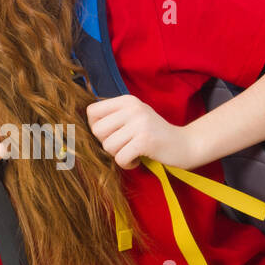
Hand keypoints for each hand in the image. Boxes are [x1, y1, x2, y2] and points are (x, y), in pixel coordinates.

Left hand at [86, 95, 201, 170]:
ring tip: (132, 152)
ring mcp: (140, 123)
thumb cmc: (154, 134)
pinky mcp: (145, 141)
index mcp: (127, 100)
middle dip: (107, 143)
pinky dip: (127, 164)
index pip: (92, 111)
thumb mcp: (134, 118)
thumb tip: (80, 128)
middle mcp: (133, 108)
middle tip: (123, 145)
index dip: (96, 127)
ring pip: (108, 146)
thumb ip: (113, 118)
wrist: (185, 144)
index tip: (112, 134)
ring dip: (118, 155)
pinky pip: (120, 158)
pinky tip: (137, 160)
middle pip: (97, 130)